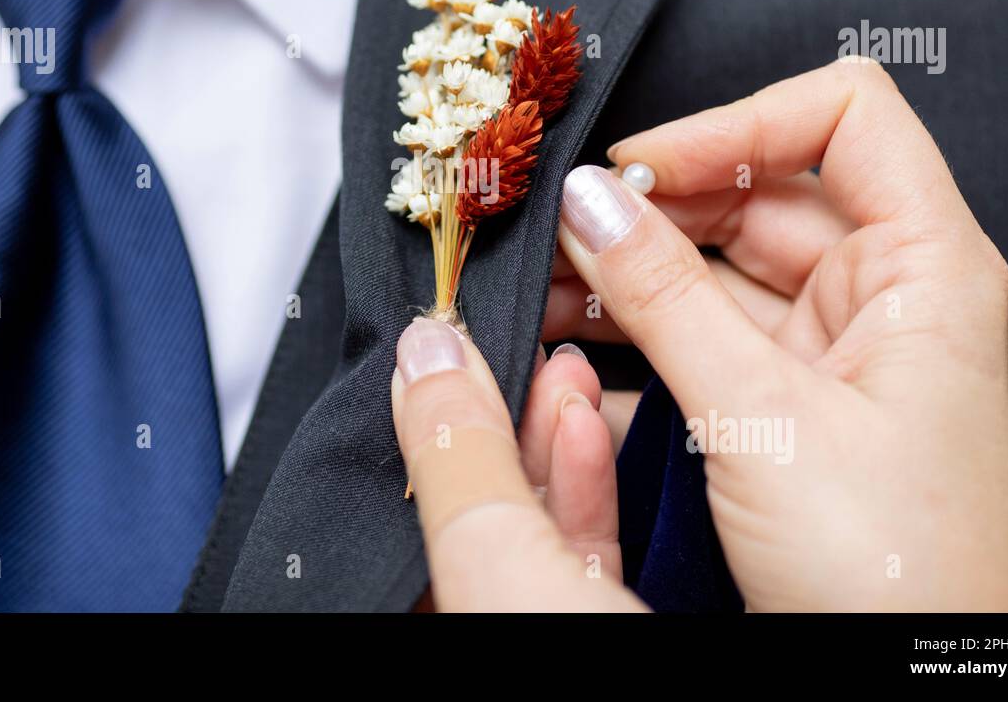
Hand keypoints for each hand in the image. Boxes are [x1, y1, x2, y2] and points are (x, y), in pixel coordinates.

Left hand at [393, 318, 642, 610]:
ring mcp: (538, 604)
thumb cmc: (585, 682)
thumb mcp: (501, 558)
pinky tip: (586, 423)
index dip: (427, 408)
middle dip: (502, 404)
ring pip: (534, 507)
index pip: (403, 489)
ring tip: (566, 368)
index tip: (455, 339)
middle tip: (524, 339)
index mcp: (427, 600)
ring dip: (552, 427)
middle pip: (474, 487)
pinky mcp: (603, 612)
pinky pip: (583, 537)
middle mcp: (474, 600)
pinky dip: (587, 476)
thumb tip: (425, 352)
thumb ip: (462, 456)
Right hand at [559, 57, 1007, 610]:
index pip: (840, 118)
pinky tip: (572, 352)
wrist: (907, 687)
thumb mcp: (764, 419)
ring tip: (545, 288)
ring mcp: (828, 349)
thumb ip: (666, 300)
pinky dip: (634, 340)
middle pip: (754, 192)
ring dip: (626, 276)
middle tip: (562, 232)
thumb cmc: (901, 576)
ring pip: (713, 271)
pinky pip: (698, 340)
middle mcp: (879, 294)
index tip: (639, 167)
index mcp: (921, 266)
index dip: (735, 123)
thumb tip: (592, 205)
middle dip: (650, 210)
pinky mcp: (784, 402)